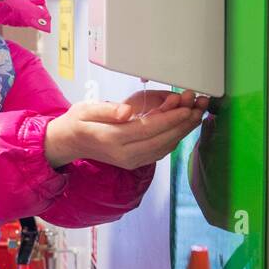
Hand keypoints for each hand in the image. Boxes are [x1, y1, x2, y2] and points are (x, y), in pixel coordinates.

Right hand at [44, 89, 209, 170]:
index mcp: (111, 139)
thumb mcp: (85, 109)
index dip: (170, 118)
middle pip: (162, 140)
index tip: (187, 107)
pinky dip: (175, 138)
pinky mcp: (135, 162)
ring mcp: (131, 161)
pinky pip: (160, 151)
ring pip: (165, 147)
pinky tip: (183, 125)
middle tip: (201, 107)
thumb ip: (107, 110)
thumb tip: (128, 112)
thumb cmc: (77, 122)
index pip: (148, 129)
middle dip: (184, 124)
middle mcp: (124, 155)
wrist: (68, 144)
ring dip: (183, 131)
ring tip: (197, 113)